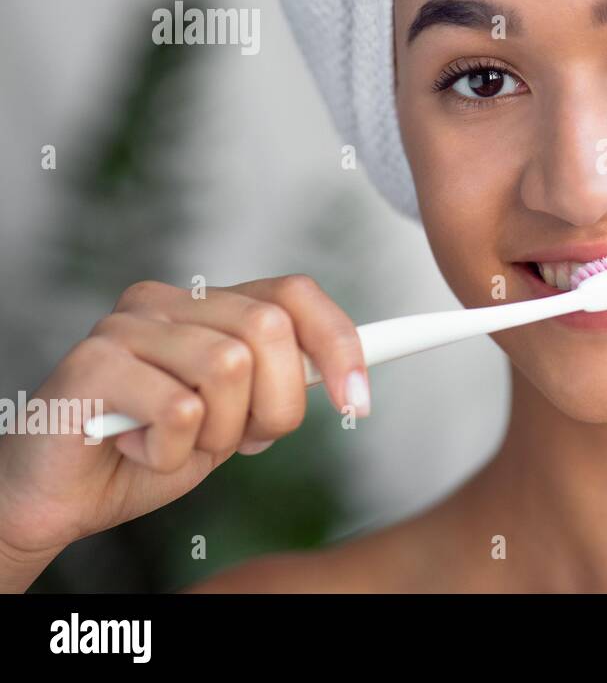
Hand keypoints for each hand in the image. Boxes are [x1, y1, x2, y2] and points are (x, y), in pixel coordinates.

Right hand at [0, 274, 367, 588]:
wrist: (60, 497)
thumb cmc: (149, 452)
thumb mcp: (235, 420)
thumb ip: (278, 386)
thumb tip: (343, 375)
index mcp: (209, 305)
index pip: (295, 294)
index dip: (341, 344)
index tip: (360, 402)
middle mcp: (170, 299)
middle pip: (270, 329)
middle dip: (276, 405)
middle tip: (243, 443)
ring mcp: (129, 323)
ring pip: (229, 368)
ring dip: (218, 434)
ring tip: (175, 444)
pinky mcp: (95, 361)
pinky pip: (180, 410)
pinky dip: (170, 452)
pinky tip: (135, 449)